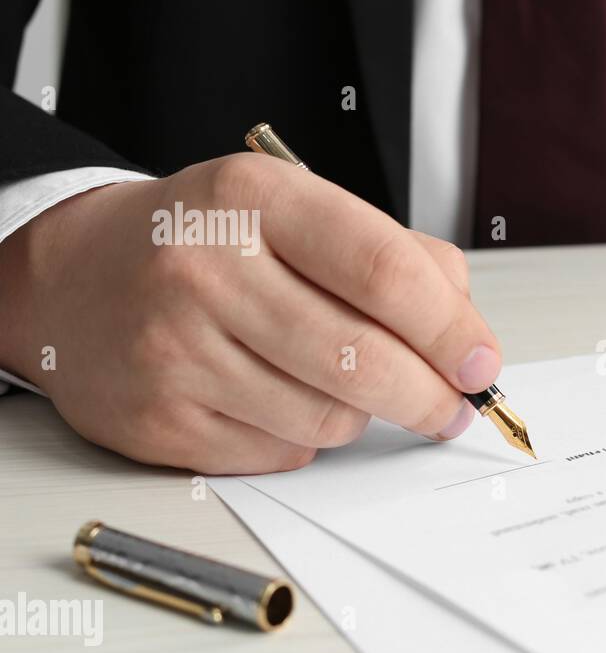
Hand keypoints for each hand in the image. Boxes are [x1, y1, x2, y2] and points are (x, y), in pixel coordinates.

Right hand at [0, 154, 498, 472]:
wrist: (76, 279)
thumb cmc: (208, 244)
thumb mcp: (297, 212)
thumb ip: (396, 258)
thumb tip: (469, 336)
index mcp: (255, 200)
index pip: (384, 272)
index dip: (451, 330)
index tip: (482, 363)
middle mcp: (205, 268)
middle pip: (362, 360)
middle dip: (430, 396)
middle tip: (452, 406)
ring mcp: (175, 349)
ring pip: (329, 417)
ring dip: (363, 413)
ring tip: (347, 385)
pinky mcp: (159, 421)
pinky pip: (281, 452)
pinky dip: (305, 436)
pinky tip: (280, 400)